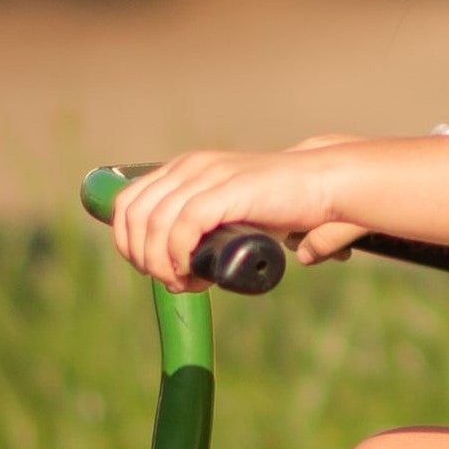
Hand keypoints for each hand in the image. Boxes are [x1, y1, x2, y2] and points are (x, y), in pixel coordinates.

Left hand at [108, 145, 340, 288]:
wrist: (320, 185)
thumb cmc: (278, 207)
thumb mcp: (227, 215)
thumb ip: (200, 233)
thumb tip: (179, 275)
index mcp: (183, 168)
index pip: (128, 203)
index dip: (129, 243)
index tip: (150, 270)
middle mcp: (189, 166)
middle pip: (135, 215)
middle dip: (143, 257)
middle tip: (170, 281)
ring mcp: (208, 175)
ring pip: (155, 223)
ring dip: (160, 262)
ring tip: (183, 282)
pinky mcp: (228, 189)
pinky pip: (185, 224)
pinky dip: (178, 253)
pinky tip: (190, 270)